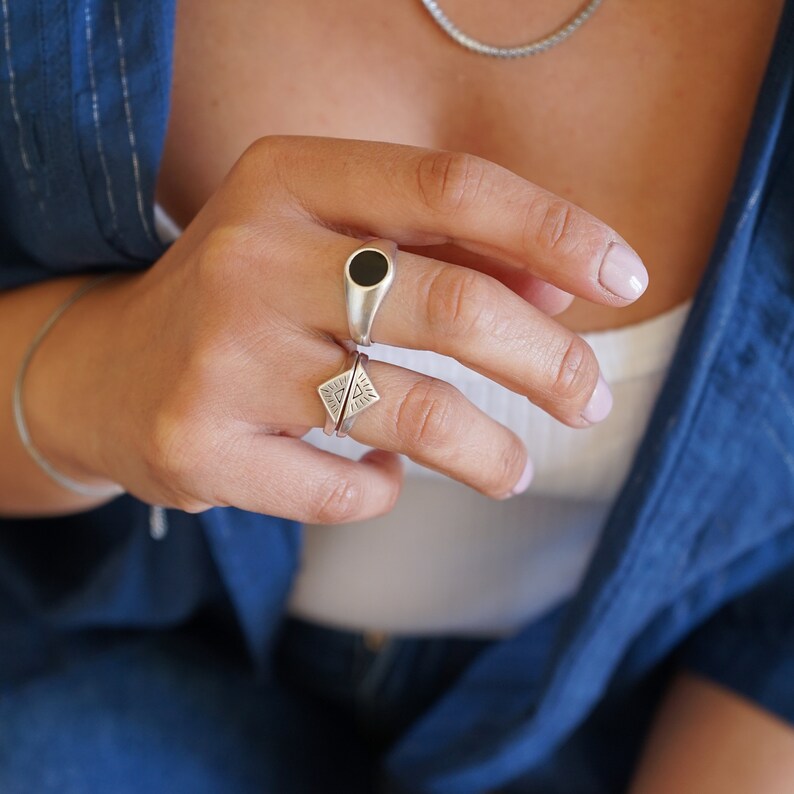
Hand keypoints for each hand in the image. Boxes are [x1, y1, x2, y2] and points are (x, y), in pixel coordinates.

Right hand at [38, 136, 647, 521]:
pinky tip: (386, 476)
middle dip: (547, 361)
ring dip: (488, 451)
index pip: (449, 185)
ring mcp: (222, 357)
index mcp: (289, 180)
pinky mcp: (204, 446)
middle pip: (448, 304)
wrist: (108, 371)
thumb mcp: (330, 247)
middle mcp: (250, 257)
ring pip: (411, 410)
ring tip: (512, 469)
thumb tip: (560, 283)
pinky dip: (389, 490)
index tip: (623, 278)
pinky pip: (346, 488)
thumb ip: (443, 253)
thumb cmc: (247, 300)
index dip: (553, 229)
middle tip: (588, 400)